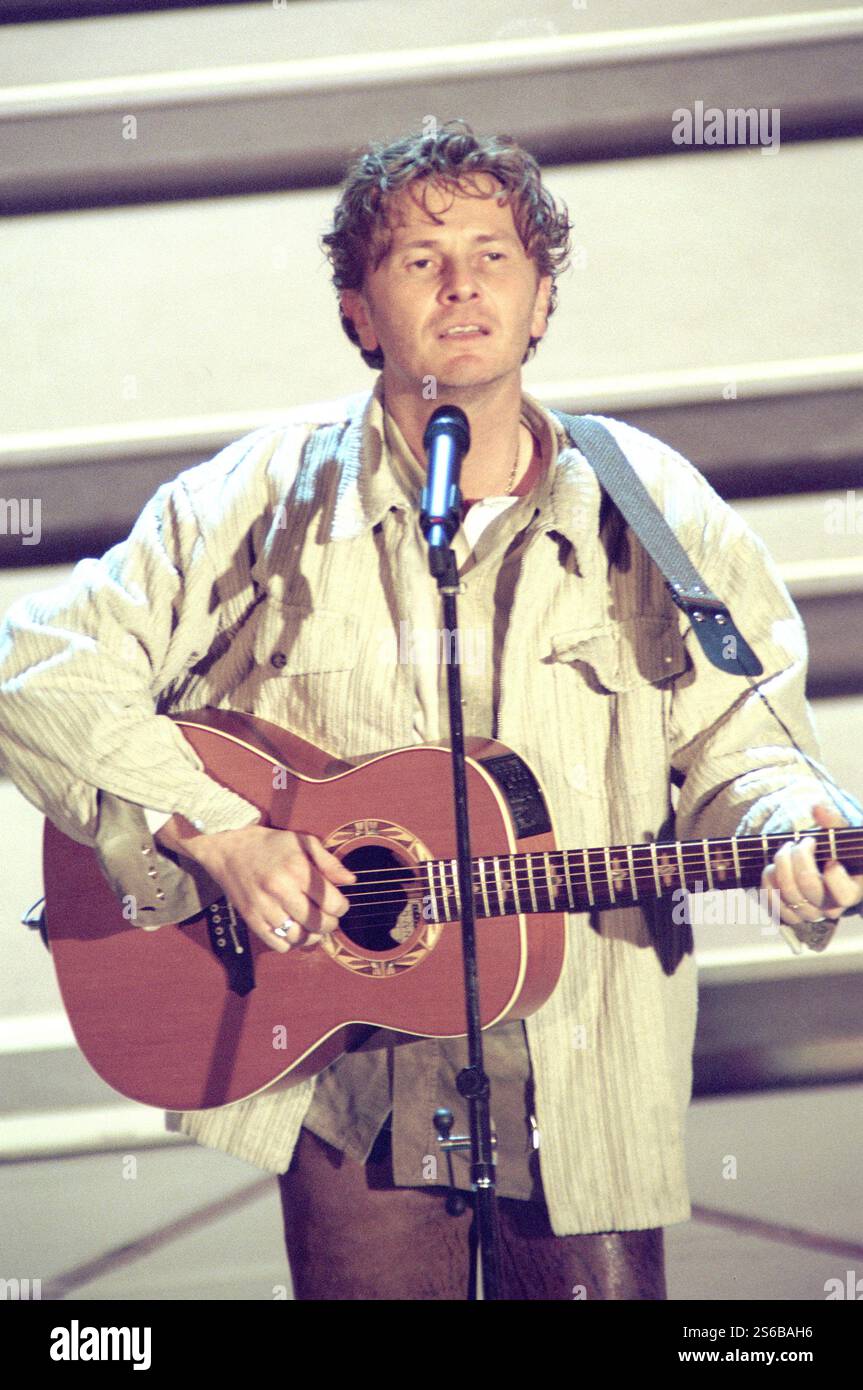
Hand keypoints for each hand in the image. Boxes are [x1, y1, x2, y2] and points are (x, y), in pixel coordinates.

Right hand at [156, 817, 355, 953]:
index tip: (338, 904)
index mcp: (297, 870)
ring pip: (299, 938)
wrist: (229, 849)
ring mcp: (264, 907)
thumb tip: (351, 881)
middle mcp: (280, 890)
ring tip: (313, 927)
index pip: (332, 903)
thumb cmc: (270, 845)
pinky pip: (278, 944)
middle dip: (330, 924)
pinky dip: (290, 943)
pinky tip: (294, 931)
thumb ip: (329, 862)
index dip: (342, 907)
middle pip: (318, 923)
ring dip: (312, 937)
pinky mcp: (251, 919)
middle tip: (328, 917)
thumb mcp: (303, 842)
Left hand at [761, 802, 862, 949]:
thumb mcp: (844, 836)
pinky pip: (772, 904)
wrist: (826, 867)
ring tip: (786, 850)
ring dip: (780, 866)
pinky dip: (768, 882)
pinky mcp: (790, 915)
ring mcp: (810, 914)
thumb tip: (817, 807)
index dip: (834, 876)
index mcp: (852, 892)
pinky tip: (774, 867)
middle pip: (807, 886)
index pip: (844, 895)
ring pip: (788, 895)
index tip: (829, 858)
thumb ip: (834, 821)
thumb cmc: (839, 852)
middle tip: (799, 842)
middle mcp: (831, 908)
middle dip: (797, 857)